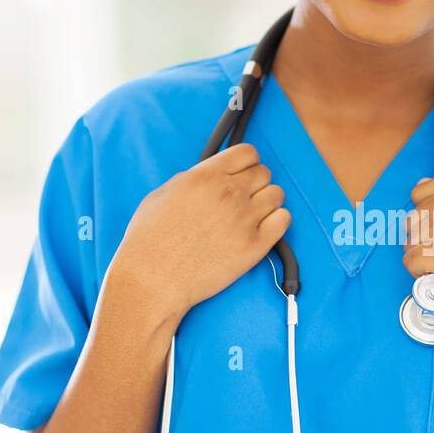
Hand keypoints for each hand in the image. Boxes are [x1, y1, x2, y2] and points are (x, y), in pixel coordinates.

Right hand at [110, 144, 290, 327]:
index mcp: (206, 176)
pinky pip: (284, 220)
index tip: (242, 172)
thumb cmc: (150, 240)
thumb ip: (194, 179)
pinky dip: (277, 221)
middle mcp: (229, 193)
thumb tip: (213, 176)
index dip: (246, 162)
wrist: (151, 279)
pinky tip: (262, 228)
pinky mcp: (255, 247)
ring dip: (267, 202)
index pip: (247, 152)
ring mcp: (245, 220)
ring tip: (252, 215)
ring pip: (277, 195)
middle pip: (264, 173)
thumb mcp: (163, 193)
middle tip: (243, 198)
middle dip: (255, 183)